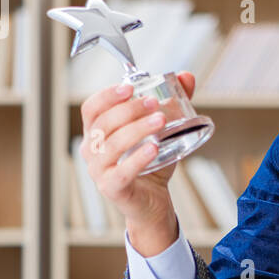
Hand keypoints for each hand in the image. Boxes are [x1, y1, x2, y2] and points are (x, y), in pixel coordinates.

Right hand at [79, 71, 196, 227]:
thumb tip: (187, 77)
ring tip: (160, 121)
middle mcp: (92, 150)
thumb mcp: (162, 130)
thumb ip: (173, 103)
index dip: (107, 95)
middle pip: (102, 123)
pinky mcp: (111, 188)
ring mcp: (99, 170)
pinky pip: (121, 171)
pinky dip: (137, 158)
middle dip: (129, 109)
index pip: (91, 108)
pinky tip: (153, 148)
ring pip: (111, 145)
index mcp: (97, 133)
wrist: (153, 201)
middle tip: (154, 103)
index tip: (130, 87)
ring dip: (136, 129)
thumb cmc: (151, 164)